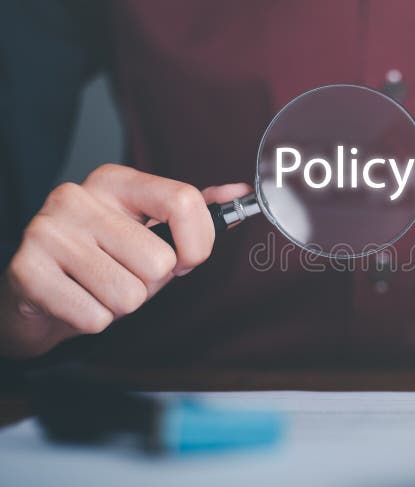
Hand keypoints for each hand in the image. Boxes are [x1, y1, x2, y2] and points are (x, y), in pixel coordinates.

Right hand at [0, 163, 250, 357]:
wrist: (37, 294)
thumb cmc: (103, 262)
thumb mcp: (152, 233)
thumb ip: (195, 214)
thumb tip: (240, 192)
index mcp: (116, 181)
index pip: (184, 201)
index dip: (197, 245)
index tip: (183, 260)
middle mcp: (78, 196)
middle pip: (160, 260)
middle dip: (150, 284)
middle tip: (123, 276)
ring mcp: (48, 231)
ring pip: (129, 294)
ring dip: (121, 306)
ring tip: (98, 289)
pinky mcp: (27, 270)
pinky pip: (95, 317)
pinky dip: (93, 321)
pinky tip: (76, 302)